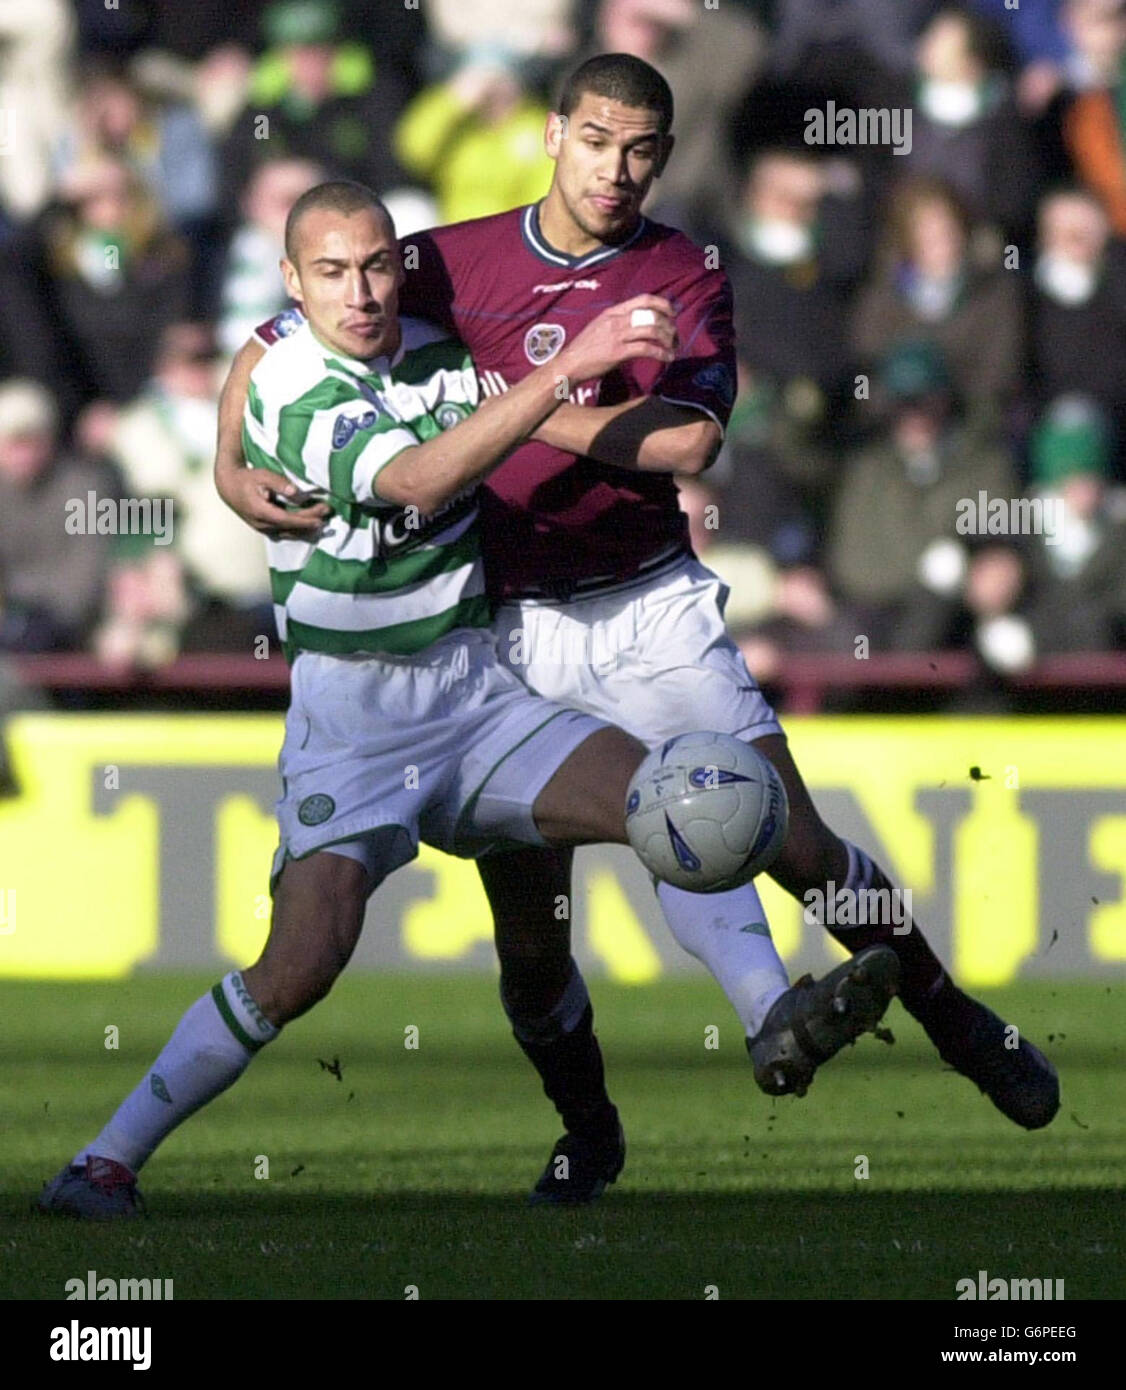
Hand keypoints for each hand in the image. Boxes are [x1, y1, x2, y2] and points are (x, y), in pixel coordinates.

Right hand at [216, 465, 330, 540]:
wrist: (228, 487)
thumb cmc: (246, 479)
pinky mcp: (265, 529)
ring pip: (289, 533)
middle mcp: (262, 524)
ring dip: (306, 528)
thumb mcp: (261, 475)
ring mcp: (263, 529)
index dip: (305, 520)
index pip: (287, 519)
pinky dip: (298, 531)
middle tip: (327, 511)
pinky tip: (309, 527)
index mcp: (260, 512)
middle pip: (291, 527)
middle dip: (310, 521)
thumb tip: (295, 492)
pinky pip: (285, 533)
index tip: (320, 517)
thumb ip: (278, 483)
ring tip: (323, 521)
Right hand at [555, 295, 676, 382]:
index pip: (643, 299)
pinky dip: (661, 353)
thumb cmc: (585, 349)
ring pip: (652, 329)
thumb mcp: (600, 326)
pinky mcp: (618, 352)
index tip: (672, 312)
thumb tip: (638, 323)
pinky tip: (667, 358)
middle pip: (651, 314)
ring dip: (667, 338)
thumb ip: (618, 322)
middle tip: (674, 335)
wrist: (570, 364)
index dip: (662, 304)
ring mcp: (617, 336)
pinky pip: (646, 349)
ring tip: (673, 347)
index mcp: (613, 312)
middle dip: (668, 324)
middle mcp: (616, 320)